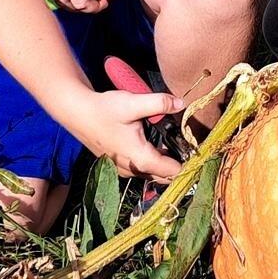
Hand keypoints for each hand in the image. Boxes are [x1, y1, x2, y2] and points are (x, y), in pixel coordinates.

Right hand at [64, 87, 184, 180]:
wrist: (77, 112)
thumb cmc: (104, 109)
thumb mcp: (134, 102)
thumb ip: (159, 103)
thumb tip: (181, 103)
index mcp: (140, 158)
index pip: (173, 172)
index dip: (188, 164)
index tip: (200, 154)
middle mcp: (132, 169)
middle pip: (164, 175)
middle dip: (178, 164)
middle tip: (191, 148)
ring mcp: (123, 169)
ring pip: (152, 173)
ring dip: (164, 163)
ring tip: (176, 146)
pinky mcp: (118, 165)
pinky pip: (141, 169)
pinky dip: (152, 161)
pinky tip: (157, 145)